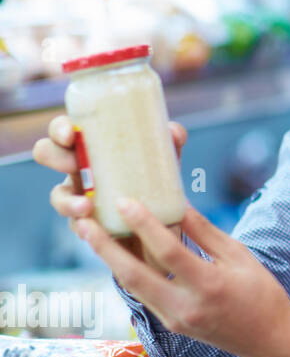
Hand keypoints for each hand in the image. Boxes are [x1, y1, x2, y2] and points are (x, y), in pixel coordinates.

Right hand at [35, 113, 186, 271]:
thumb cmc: (156, 181)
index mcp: (93, 147)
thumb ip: (170, 146)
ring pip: (58, 196)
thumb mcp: (165, 163)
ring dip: (67, 201)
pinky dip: (82, 227)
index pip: (66, 130)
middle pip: (49, 154)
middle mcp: (80, 169)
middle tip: (74, 163)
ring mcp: (79, 197)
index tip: (71, 133)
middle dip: (54, 156)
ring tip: (86, 207)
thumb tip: (174, 131)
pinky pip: (76, 226)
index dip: (60, 128)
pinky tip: (92, 229)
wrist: (163, 224)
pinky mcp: (88, 225)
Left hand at [73, 200, 289, 356]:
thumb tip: (177, 204)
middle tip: (83, 222)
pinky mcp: (169, 324)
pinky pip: (141, 294)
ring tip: (91, 234)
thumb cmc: (261, 292)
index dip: (145, 225)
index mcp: (209, 286)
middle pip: (134, 275)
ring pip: (131, 287)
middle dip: (105, 248)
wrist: (267, 339)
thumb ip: (205, 232)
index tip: (126, 201)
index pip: (169, 252)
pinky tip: (117, 254)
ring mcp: (173, 320)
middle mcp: (185, 307)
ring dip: (109, 260)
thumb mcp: (239, 256)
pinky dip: (127, 272)